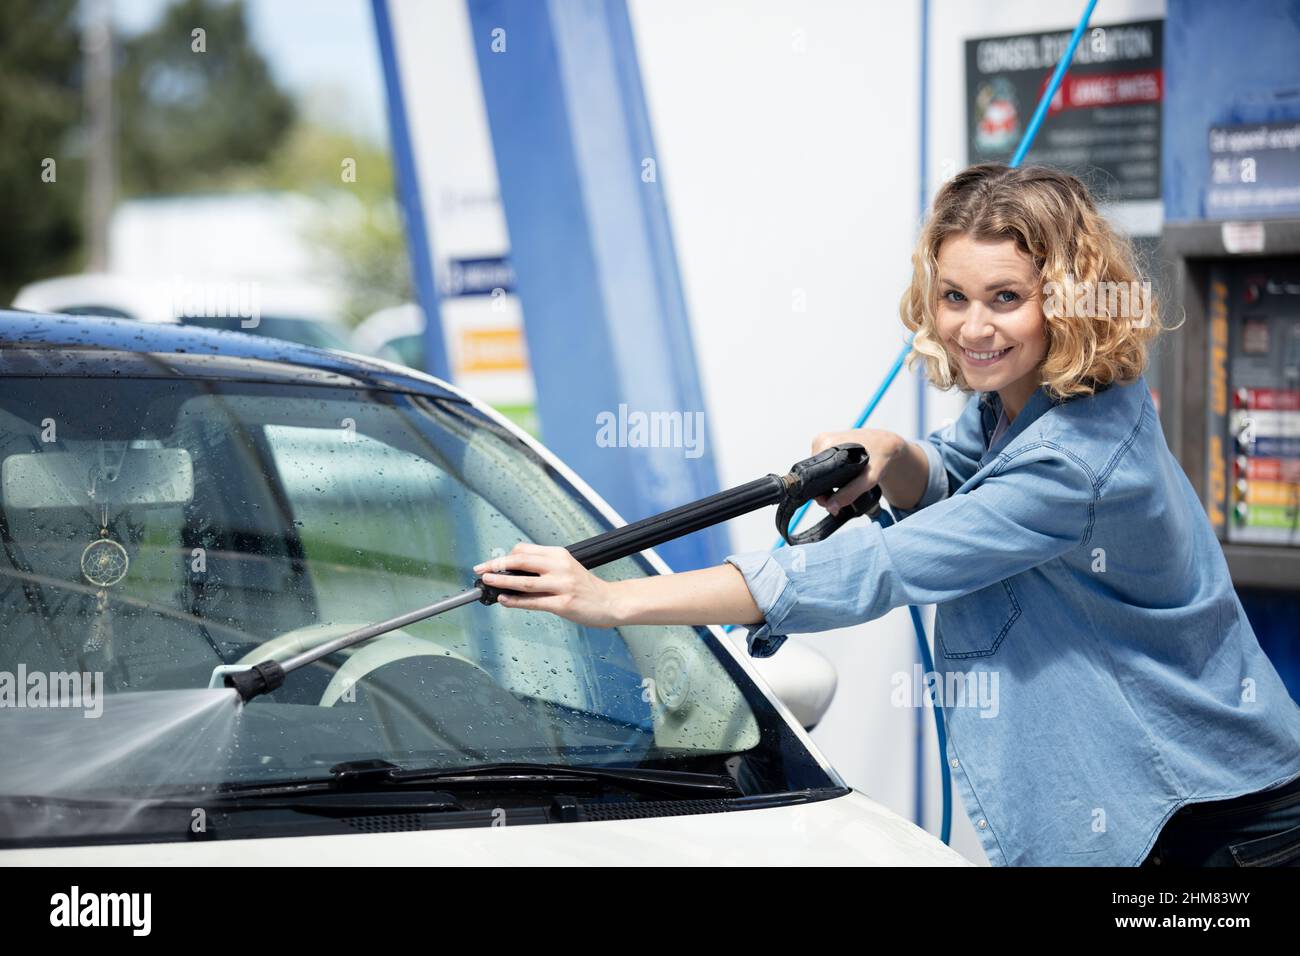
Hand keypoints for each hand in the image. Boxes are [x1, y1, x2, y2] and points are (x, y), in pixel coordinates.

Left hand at [472, 543, 622, 627]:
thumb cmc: (586, 587)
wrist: (610, 602)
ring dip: (501, 581)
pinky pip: (533, 601)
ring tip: (487, 582)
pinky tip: (504, 600)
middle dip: (496, 564)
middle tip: (480, 569)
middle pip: (521, 560)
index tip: (491, 563)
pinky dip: (515, 601)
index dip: (504, 556)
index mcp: (559, 554)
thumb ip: (543, 566)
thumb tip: (512, 571)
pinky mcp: (563, 603)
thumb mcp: (567, 568)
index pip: (525, 549)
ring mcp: (562, 585)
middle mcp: (560, 567)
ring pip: (524, 581)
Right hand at [809, 428, 903, 513]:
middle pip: (813, 472)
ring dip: (827, 481)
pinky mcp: (826, 443)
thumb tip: (831, 507)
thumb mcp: (868, 478)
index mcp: (827, 444)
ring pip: (817, 469)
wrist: (886, 443)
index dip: (819, 490)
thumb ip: (850, 493)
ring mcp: (823, 440)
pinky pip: (822, 463)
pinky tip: (841, 475)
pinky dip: (829, 473)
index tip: (829, 500)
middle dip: (823, 488)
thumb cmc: (880, 457)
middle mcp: (822, 440)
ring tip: (843, 484)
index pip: (813, 473)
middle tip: (838, 497)